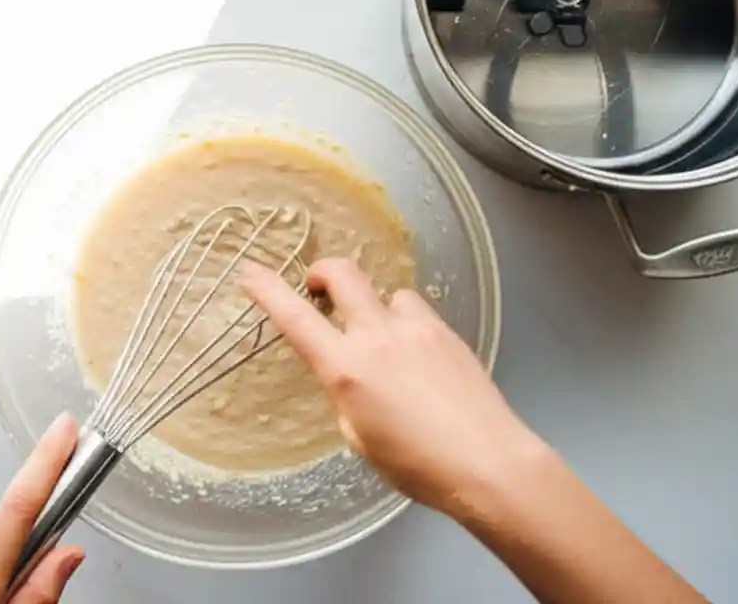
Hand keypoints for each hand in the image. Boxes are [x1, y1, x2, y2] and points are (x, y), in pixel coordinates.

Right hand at [241, 258, 544, 514]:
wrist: (487, 461)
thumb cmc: (415, 465)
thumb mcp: (360, 438)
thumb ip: (347, 395)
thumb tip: (353, 375)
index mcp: (347, 370)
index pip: (296, 319)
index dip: (267, 291)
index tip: (250, 274)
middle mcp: (378, 337)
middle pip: (343, 274)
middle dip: (322, 272)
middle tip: (318, 288)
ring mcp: (417, 329)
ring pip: (387, 294)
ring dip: (376, 308)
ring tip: (387, 342)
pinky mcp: (447, 332)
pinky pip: (416, 313)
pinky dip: (407, 325)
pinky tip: (420, 358)